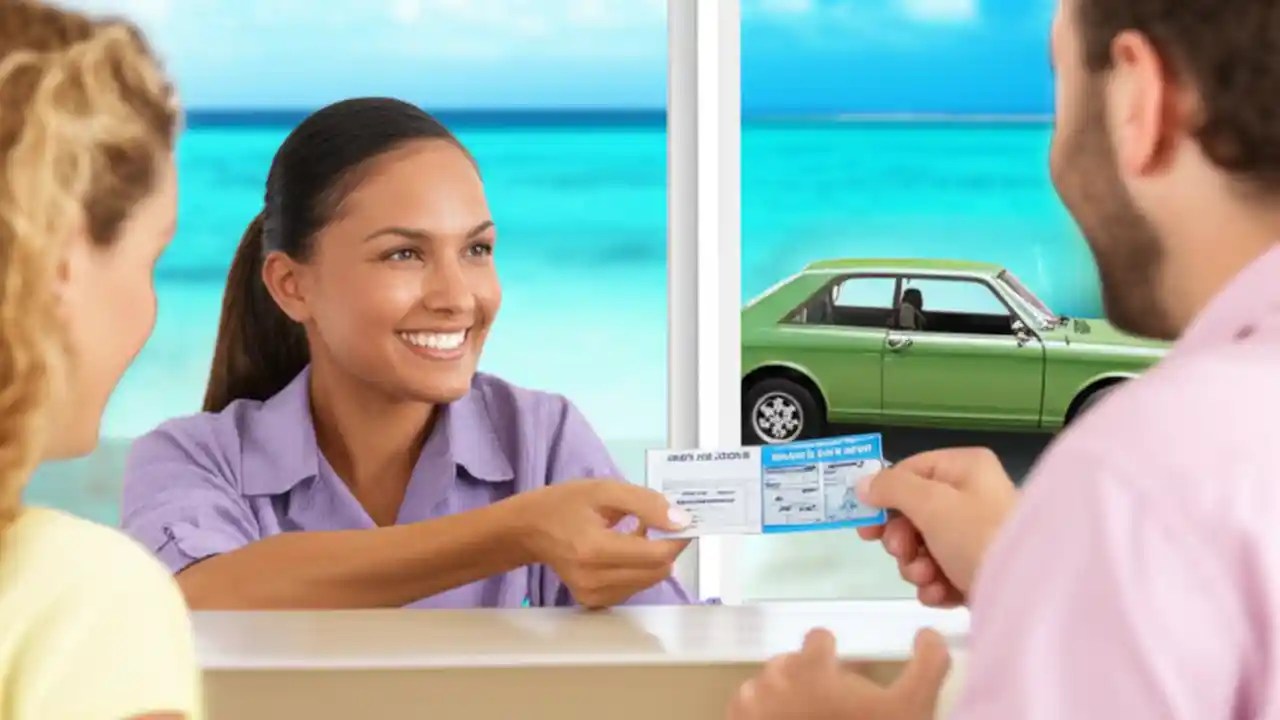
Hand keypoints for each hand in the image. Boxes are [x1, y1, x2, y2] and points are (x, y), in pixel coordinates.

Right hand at [514, 479, 691, 608]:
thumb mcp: (604, 491)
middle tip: (660, 523)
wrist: (528, 529)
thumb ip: (645, 503)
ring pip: (648, 581)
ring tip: (637, 533)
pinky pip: (633, 588)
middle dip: (667, 547)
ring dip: (653, 558)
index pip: (656, 556)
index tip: (681, 520)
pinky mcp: (593, 601)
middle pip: (657, 572)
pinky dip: (638, 569)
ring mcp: (593, 595)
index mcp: (595, 550)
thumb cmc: (565, 504)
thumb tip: (681, 521)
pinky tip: (625, 550)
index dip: (677, 538)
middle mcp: (595, 580)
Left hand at [727, 627, 950, 719]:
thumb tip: (930, 633)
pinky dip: (761, 718)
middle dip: (807, 679)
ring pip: (764, 688)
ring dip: (781, 699)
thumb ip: (927, 666)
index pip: (818, 638)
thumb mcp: (912, 709)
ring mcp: (749, 707)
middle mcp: (772, 681)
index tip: (841, 673)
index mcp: (810, 668)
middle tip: (830, 708)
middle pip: (789, 663)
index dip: (832, 654)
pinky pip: (746, 712)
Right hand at [857, 448, 1017, 606]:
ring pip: (923, 546)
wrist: (1030, 593)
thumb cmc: (979, 537)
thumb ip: (892, 489)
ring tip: (928, 577)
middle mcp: (972, 497)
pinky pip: (941, 572)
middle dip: (903, 539)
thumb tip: (864, 483)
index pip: (910, 471)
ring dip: (916, 565)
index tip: (866, 525)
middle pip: (913, 513)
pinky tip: (940, 592)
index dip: (884, 497)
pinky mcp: (978, 571)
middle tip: (903, 552)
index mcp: (965, 469)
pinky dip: (934, 584)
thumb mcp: (931, 504)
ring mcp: (976, 536)